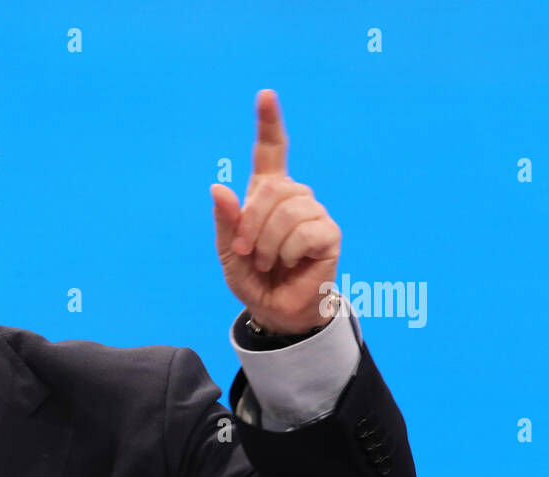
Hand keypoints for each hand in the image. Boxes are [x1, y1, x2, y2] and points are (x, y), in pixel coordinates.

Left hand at [211, 90, 340, 334]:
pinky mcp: (329, 233)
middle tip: (247, 253)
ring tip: (268, 262)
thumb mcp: (229, 253)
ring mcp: (314, 212)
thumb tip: (219, 188)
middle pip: (271, 190)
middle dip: (250, 225)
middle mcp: (293, 197)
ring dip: (267, 244)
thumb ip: (225, 222)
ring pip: (287, 211)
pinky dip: (287, 252)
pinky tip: (291, 263)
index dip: (269, 124)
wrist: (275, 309)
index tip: (266, 95)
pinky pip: (304, 232)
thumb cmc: (253, 278)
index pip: (270, 152)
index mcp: (266, 194)